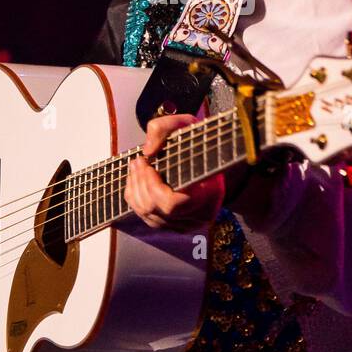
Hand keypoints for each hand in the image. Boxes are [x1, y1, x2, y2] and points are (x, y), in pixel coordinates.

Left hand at [123, 112, 225, 232]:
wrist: (216, 160)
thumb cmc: (201, 142)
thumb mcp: (186, 124)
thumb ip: (163, 128)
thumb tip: (147, 152)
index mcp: (208, 196)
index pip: (170, 203)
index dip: (151, 185)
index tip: (146, 162)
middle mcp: (198, 217)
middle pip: (155, 209)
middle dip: (139, 183)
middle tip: (137, 162)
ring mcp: (187, 226)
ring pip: (148, 216)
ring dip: (135, 190)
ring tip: (135, 168)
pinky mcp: (176, 227)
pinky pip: (148, 219)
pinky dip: (136, 200)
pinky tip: (137, 182)